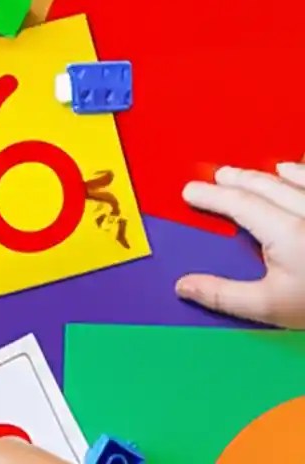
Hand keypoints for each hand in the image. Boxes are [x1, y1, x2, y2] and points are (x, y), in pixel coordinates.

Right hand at [177, 165, 304, 328]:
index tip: (192, 192)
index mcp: (286, 232)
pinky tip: (301, 173)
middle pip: (267, 185)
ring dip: (274, 174)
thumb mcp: (272, 306)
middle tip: (218, 176)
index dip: (211, 196)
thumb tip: (186, 286)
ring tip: (262, 172)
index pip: (239, 203)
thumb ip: (225, 295)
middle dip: (238, 179)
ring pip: (300, 178)